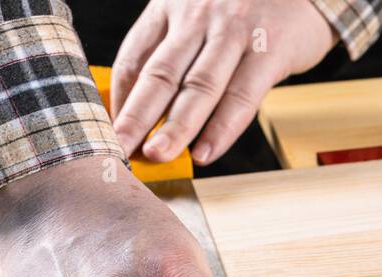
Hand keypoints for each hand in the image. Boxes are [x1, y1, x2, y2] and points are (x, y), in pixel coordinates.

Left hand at [111, 0, 337, 164]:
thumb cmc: (251, 9)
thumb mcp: (203, 16)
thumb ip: (176, 52)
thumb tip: (147, 109)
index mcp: (173, 5)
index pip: (136, 57)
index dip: (122, 100)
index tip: (112, 133)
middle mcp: (198, 14)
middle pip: (160, 73)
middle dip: (137, 116)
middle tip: (119, 149)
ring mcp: (234, 31)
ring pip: (198, 87)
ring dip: (176, 126)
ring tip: (157, 155)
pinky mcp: (269, 49)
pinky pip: (241, 95)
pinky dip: (222, 128)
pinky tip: (206, 151)